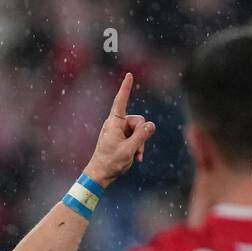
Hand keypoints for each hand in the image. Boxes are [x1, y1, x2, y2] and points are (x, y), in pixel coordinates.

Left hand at [83, 73, 155, 187]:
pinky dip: (137, 147)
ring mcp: (120, 131)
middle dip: (141, 135)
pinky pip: (136, 137)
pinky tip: (136, 158)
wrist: (100, 175)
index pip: (121, 101)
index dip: (126, 88)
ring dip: (140, 144)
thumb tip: (152, 125)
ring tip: (135, 157)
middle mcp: (117, 123)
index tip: (129, 74)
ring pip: (139, 130)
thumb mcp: (129, 150)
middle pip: (138, 121)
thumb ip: (141, 136)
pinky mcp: (123, 138)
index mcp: (114, 122)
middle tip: (136, 151)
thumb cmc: (110, 162)